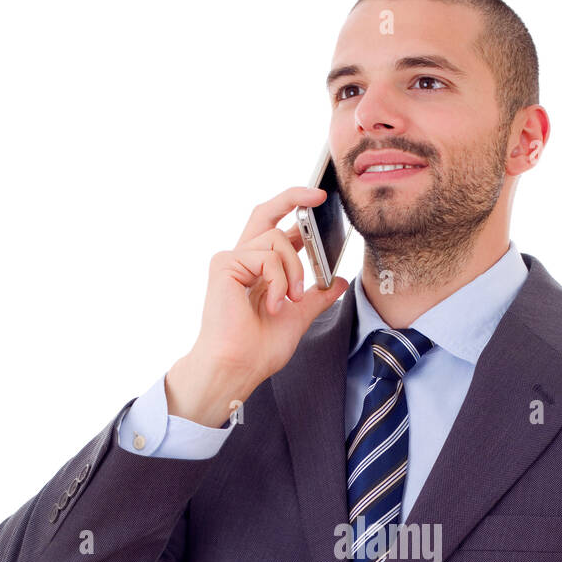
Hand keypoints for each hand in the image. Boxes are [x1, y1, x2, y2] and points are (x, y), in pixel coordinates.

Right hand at [165, 186, 348, 425]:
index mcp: (257, 269)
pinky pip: (266, 257)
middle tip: (319, 194)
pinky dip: (279, 281)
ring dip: (294, 270)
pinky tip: (274, 304)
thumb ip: (317, 297)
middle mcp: (242, 259)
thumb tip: (337, 280)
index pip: (277, 229)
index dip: (296, 210)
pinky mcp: (224, 264)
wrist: (238, 367)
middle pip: (266, 212)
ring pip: (277, 240)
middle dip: (293, 196)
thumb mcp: (299, 317)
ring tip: (291, 299)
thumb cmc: (258, 349)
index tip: (320, 200)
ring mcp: (231, 260)